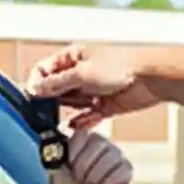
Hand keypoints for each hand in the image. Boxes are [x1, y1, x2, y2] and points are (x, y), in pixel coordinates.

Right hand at [25, 44, 160, 127]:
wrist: (150, 79)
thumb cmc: (119, 66)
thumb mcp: (82, 73)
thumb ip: (57, 83)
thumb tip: (34, 89)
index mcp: (73, 57)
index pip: (44, 69)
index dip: (36, 83)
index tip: (33, 97)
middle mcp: (80, 72)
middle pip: (55, 89)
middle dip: (51, 100)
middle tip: (47, 111)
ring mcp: (91, 90)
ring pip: (70, 104)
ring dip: (68, 111)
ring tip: (70, 114)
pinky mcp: (102, 106)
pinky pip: (85, 117)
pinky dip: (80, 122)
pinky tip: (75, 127)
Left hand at [49, 124, 133, 183]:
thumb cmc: (67, 183)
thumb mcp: (56, 168)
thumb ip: (57, 153)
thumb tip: (56, 144)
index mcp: (84, 138)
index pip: (83, 133)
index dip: (75, 152)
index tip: (69, 166)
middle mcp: (102, 143)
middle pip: (98, 142)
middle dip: (85, 165)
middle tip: (79, 178)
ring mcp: (116, 155)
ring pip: (111, 156)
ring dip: (96, 175)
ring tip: (90, 183)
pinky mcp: (126, 169)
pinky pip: (122, 170)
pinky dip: (110, 181)